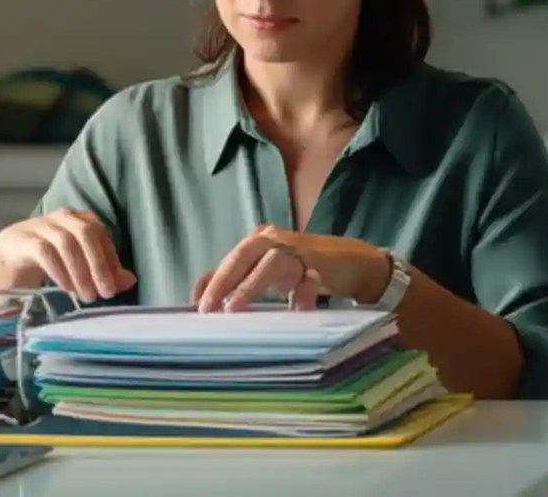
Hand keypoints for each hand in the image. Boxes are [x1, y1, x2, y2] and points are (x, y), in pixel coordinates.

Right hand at [0, 208, 135, 302]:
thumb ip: (101, 273)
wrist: (2, 270)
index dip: (110, 258)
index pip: (99, 232)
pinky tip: (66, 288)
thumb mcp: (77, 270)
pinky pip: (44, 252)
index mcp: (74, 220)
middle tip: (105, 293)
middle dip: (98, 264)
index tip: (115, 285)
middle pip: (85, 232)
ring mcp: (36, 227)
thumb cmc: (46, 268)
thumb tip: (130, 280)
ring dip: (80, 271)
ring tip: (87, 296)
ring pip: (66, 242)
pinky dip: (59, 271)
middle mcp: (58, 218)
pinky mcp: (20, 241)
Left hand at [192, 225, 390, 312]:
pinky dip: (303, 292)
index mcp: (257, 242)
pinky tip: (296, 308)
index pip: (228, 260)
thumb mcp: (266, 274)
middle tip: (208, 307)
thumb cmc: (302, 269)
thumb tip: (203, 297)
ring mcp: (298, 249)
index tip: (196, 306)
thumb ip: (240, 281)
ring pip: (271, 262)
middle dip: (223, 281)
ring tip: (235, 306)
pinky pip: (310, 278)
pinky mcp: (321, 263)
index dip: (210, 282)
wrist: (351, 261)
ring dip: (252, 284)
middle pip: (243, 255)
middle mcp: (273, 240)